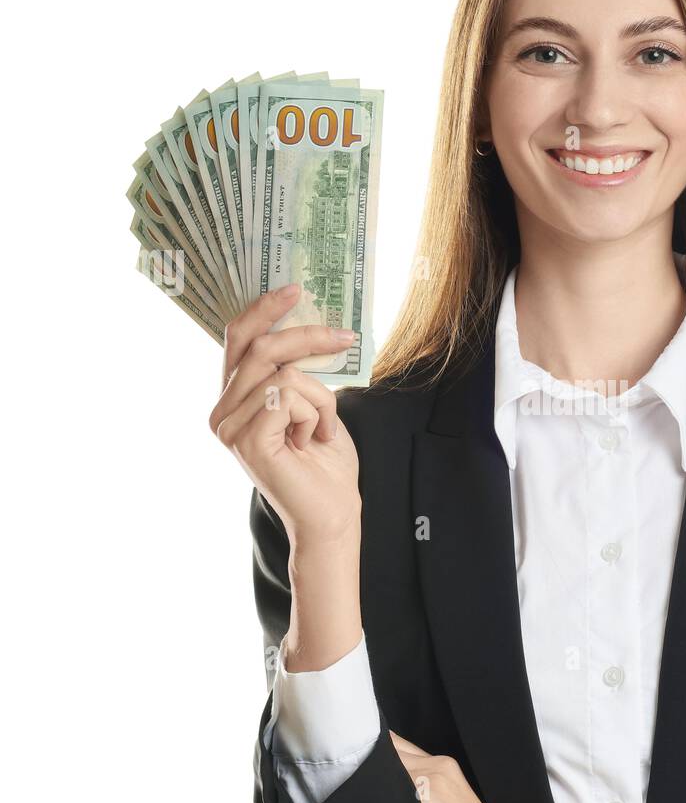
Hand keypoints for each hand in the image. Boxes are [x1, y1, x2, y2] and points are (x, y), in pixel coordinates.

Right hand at [209, 284, 361, 547]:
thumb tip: (310, 325)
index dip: (263, 310)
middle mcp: (221, 412)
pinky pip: (290, 396)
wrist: (332, 514)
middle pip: (261, 348)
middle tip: (346, 337)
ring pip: (284, 373)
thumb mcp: (313, 403)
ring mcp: (229, 427)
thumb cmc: (325, 462)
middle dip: (308, 337)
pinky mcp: (247, 440)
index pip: (237, 339)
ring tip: (322, 431)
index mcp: (233, 399)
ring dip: (321, 399)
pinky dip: (317, 415)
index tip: (294, 288)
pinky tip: (314, 442)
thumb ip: (297, 370)